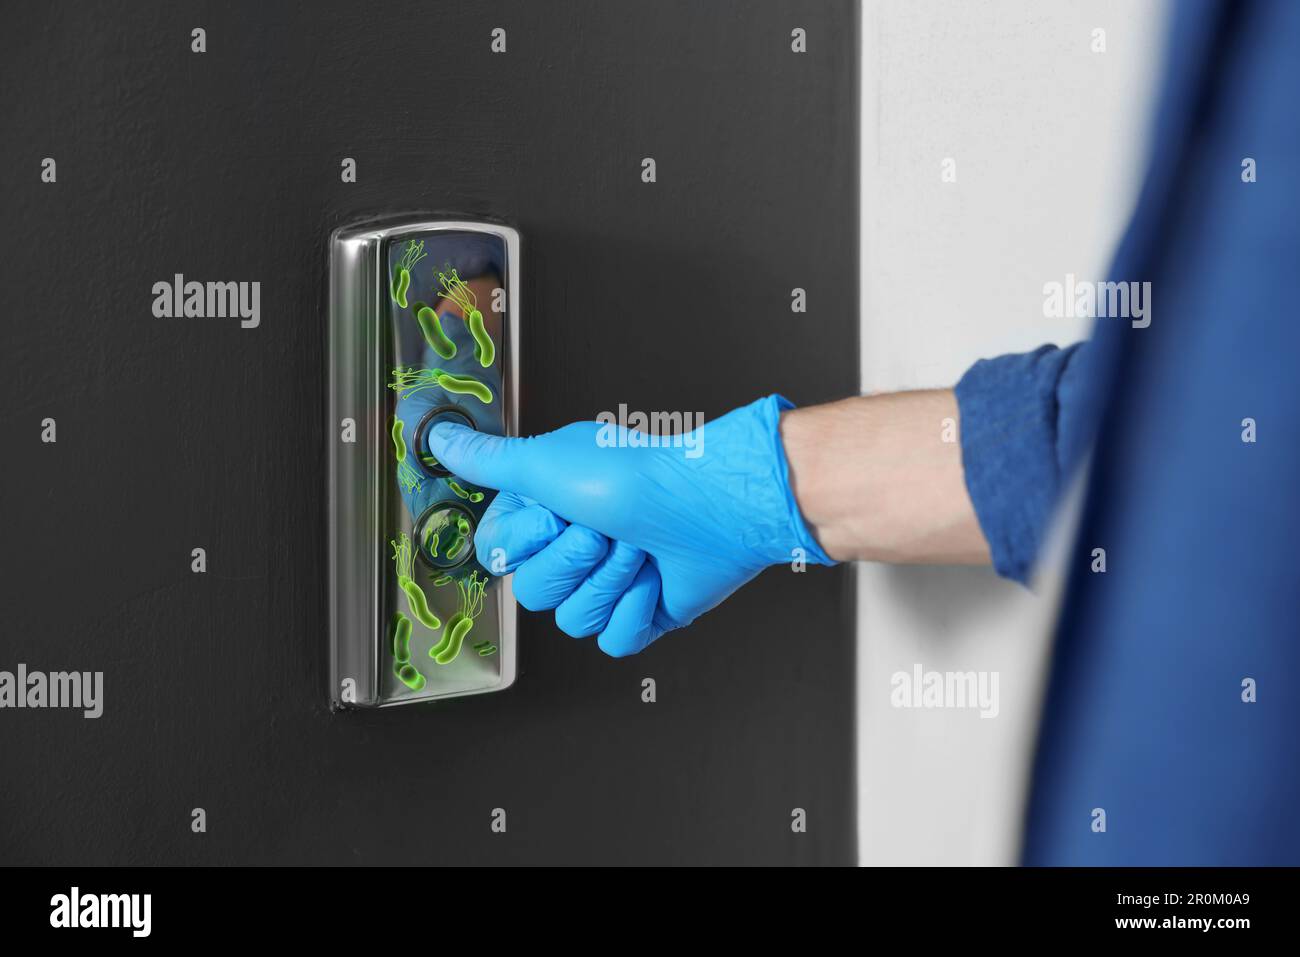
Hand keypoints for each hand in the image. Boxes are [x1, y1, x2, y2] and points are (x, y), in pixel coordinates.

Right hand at [427, 395, 833, 655]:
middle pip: (534, 593)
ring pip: (572, 619)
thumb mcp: (547, 461)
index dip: (527, 541)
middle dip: (575, 561)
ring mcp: (608, 583)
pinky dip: (636, 610)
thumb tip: (438, 439)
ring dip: (609, 582)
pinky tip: (654, 581)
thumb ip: (487, 461)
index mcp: (545, 512)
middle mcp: (573, 547)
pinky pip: (614, 640)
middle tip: (606, 529)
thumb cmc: (637, 476)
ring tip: (638, 549)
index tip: (555, 513)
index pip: (499, 554)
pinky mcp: (642, 613)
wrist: (709, 506)